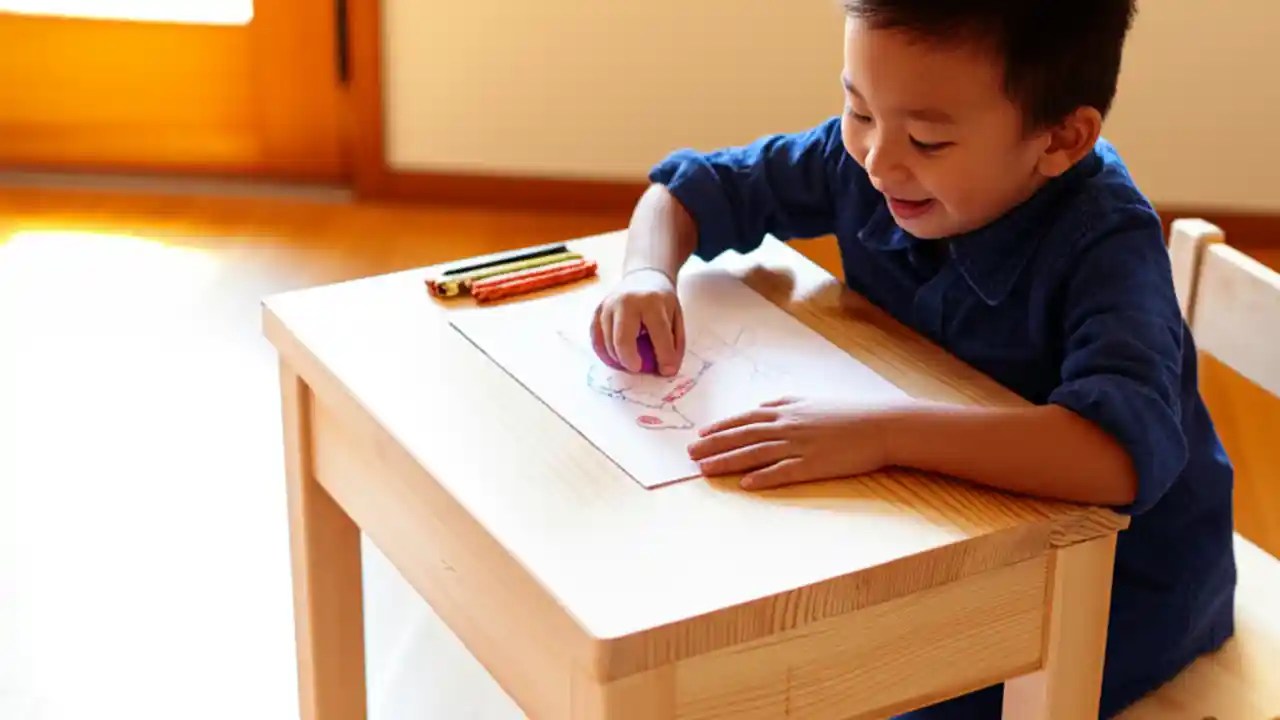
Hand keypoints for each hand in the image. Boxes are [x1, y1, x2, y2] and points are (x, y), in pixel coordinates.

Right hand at [591, 267, 684, 375]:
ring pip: (608, 343)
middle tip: (638, 369)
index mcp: (652, 302)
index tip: (666, 371)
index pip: (659, 335)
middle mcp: (626, 302)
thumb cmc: (661, 300)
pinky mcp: (598, 311)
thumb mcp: (676, 316)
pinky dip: (604, 353)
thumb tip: (667, 370)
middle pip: (622, 340)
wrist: (643, 275)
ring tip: (631, 360)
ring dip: (619, 358)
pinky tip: (615, 358)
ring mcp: (608, 305)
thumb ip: (675, 343)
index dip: (664, 357)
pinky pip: (596, 339)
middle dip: (630, 361)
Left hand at [687, 396, 895, 489]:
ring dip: (727, 462)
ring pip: (755, 454)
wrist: (880, 425)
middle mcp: (786, 427)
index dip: (720, 428)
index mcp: (785, 412)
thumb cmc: (847, 413)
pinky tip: (745, 484)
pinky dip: (763, 478)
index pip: (744, 420)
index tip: (699, 435)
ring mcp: (799, 446)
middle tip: (689, 454)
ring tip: (705, 469)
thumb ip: (784, 403)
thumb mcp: (811, 401)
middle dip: (713, 446)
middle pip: (742, 437)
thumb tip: (762, 407)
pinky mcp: (813, 465)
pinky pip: (783, 472)